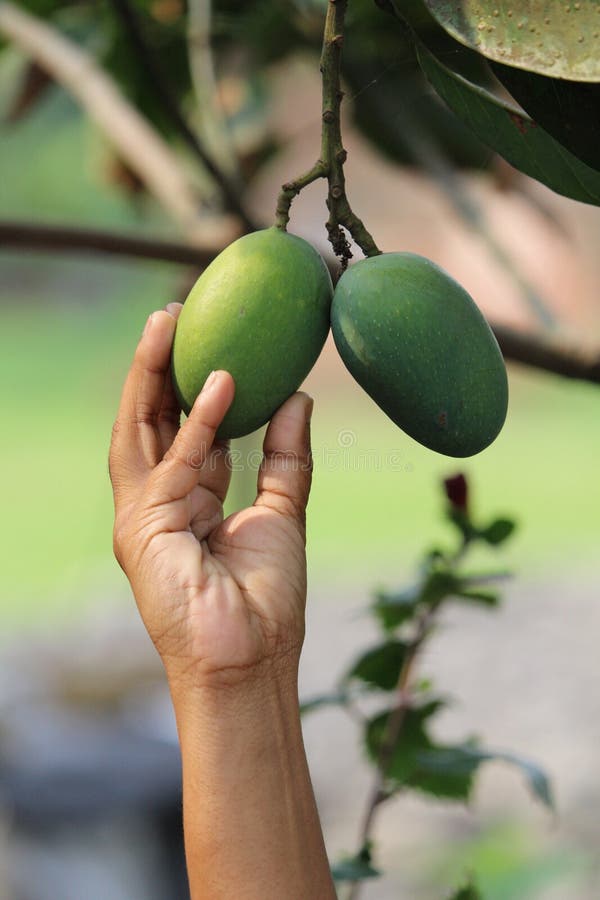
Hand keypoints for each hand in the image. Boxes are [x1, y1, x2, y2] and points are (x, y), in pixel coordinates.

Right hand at [109, 303, 313, 690]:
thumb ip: (284, 457)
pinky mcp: (144, 530)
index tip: (206, 341)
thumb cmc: (266, 600)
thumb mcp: (281, 513)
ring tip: (166, 323)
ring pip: (139, 432)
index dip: (189, 386)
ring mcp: (144, 518)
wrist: (253, 662)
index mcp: (186, 504)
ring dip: (150, 376)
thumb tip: (299, 398)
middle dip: (156, 369)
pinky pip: (173, 465)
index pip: (181, 433)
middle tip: (172, 316)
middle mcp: (157, 505)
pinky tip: (219, 383)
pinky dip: (196, 424)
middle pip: (149, 423)